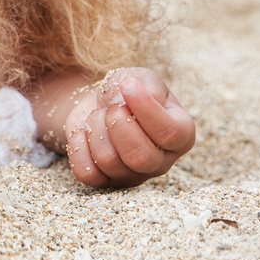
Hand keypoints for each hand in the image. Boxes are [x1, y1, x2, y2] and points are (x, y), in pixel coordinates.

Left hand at [64, 67, 194, 186]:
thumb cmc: (128, 91)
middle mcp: (161, 162)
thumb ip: (145, 86)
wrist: (101, 103)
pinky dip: (78, 145)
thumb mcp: (141, 78)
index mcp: (181, 136)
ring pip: (109, 161)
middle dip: (118, 124)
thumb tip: (127, 96)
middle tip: (112, 106)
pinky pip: (86, 172)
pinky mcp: (104, 181)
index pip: (171, 133)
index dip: (146, 109)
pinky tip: (84, 131)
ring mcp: (133, 175)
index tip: (128, 86)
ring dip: (95, 129)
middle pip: (140, 157)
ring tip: (99, 116)